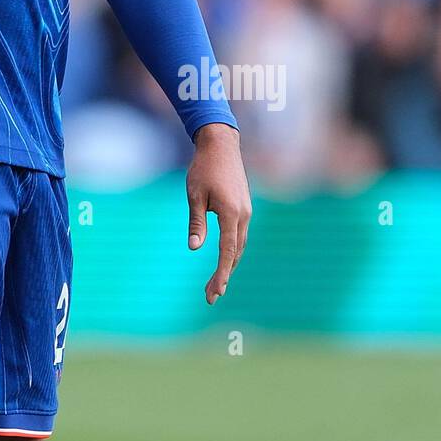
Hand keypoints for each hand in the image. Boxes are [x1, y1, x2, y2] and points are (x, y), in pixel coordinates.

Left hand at [187, 123, 250, 304]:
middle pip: (236, 253)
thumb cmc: (203, 168)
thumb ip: (196, 222)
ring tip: (216, 284)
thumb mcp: (194, 195)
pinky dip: (232, 251)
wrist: (220, 145)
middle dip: (224, 275)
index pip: (227, 251)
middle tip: (211, 296)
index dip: (222, 274)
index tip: (216, 292)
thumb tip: (195, 248)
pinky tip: (224, 259)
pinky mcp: (243, 208)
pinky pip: (239, 235)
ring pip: (239, 245)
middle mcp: (243, 215)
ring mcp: (246, 211)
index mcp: (231, 213)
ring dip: (229, 265)